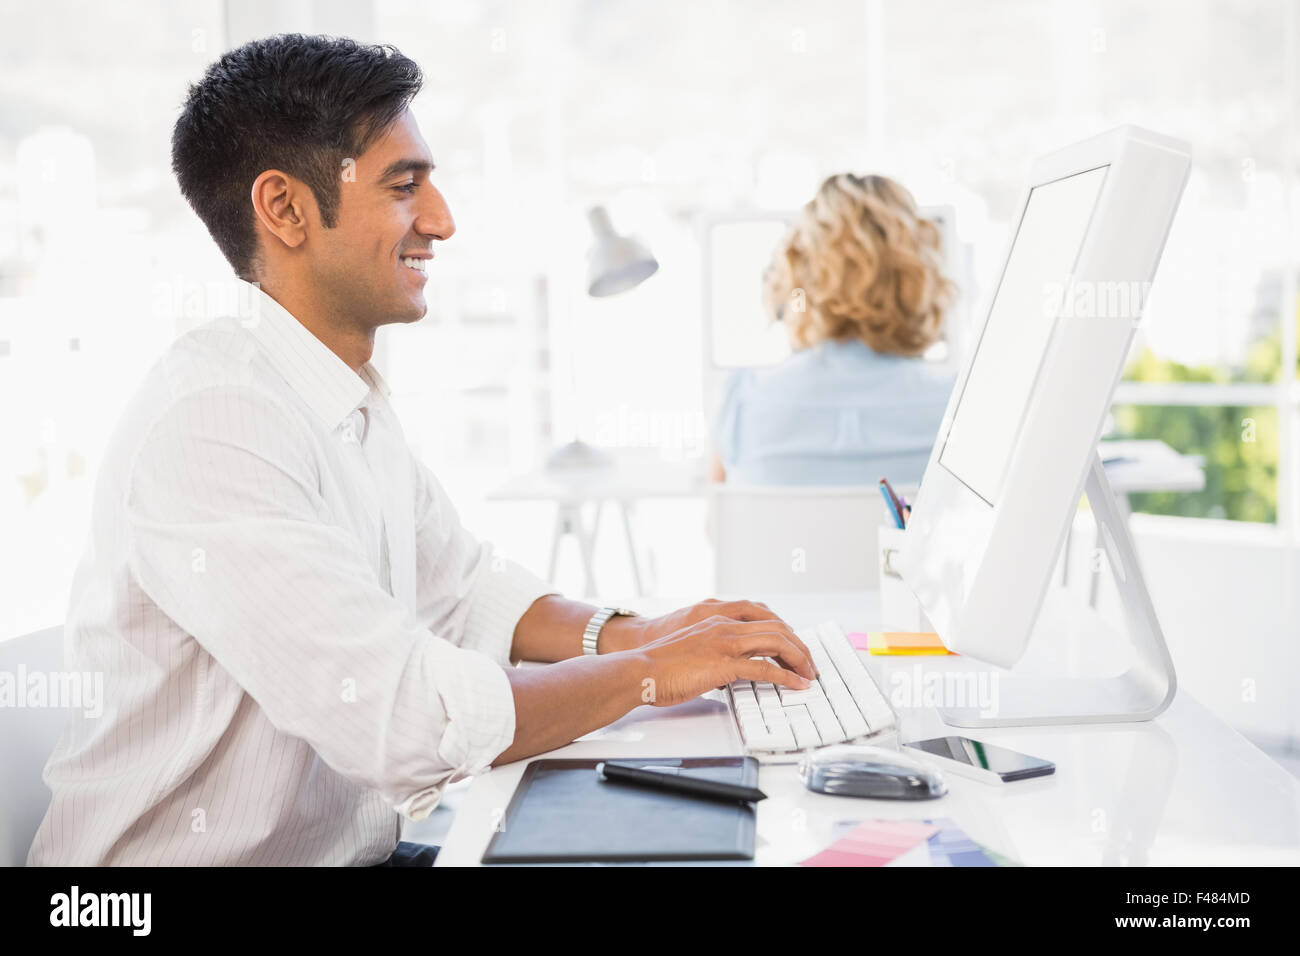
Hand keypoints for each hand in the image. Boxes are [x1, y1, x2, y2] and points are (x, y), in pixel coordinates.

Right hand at [630, 614, 818, 708]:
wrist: (639, 669)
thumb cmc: (660, 663)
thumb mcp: (691, 645)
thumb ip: (712, 648)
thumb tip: (728, 667)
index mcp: (716, 617)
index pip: (762, 615)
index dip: (784, 630)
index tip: (794, 645)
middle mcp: (724, 625)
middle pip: (777, 627)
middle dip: (799, 645)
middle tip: (809, 663)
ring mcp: (725, 643)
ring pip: (777, 642)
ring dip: (799, 659)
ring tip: (809, 674)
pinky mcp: (723, 665)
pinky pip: (765, 669)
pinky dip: (786, 677)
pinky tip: (796, 685)